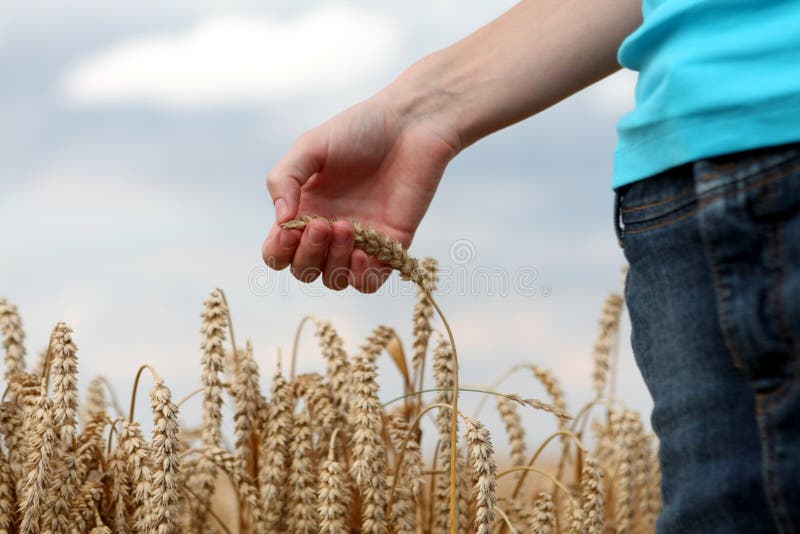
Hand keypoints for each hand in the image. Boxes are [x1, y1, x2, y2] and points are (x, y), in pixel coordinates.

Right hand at [262, 91, 460, 292]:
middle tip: (323, 224)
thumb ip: (285, 179)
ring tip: (345, 227)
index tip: (290, 230)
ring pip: (334, 279)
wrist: (410, 125)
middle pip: (303, 270)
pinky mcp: (390, 247)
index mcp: (305, 210)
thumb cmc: (359, 129)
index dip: (278, 251)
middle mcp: (329, 231)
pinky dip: (360, 277)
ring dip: (332, 262)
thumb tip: (280, 221)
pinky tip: (362, 252)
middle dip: (307, 255)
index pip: (278, 251)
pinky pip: (369, 282)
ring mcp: (360, 241)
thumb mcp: (310, 147)